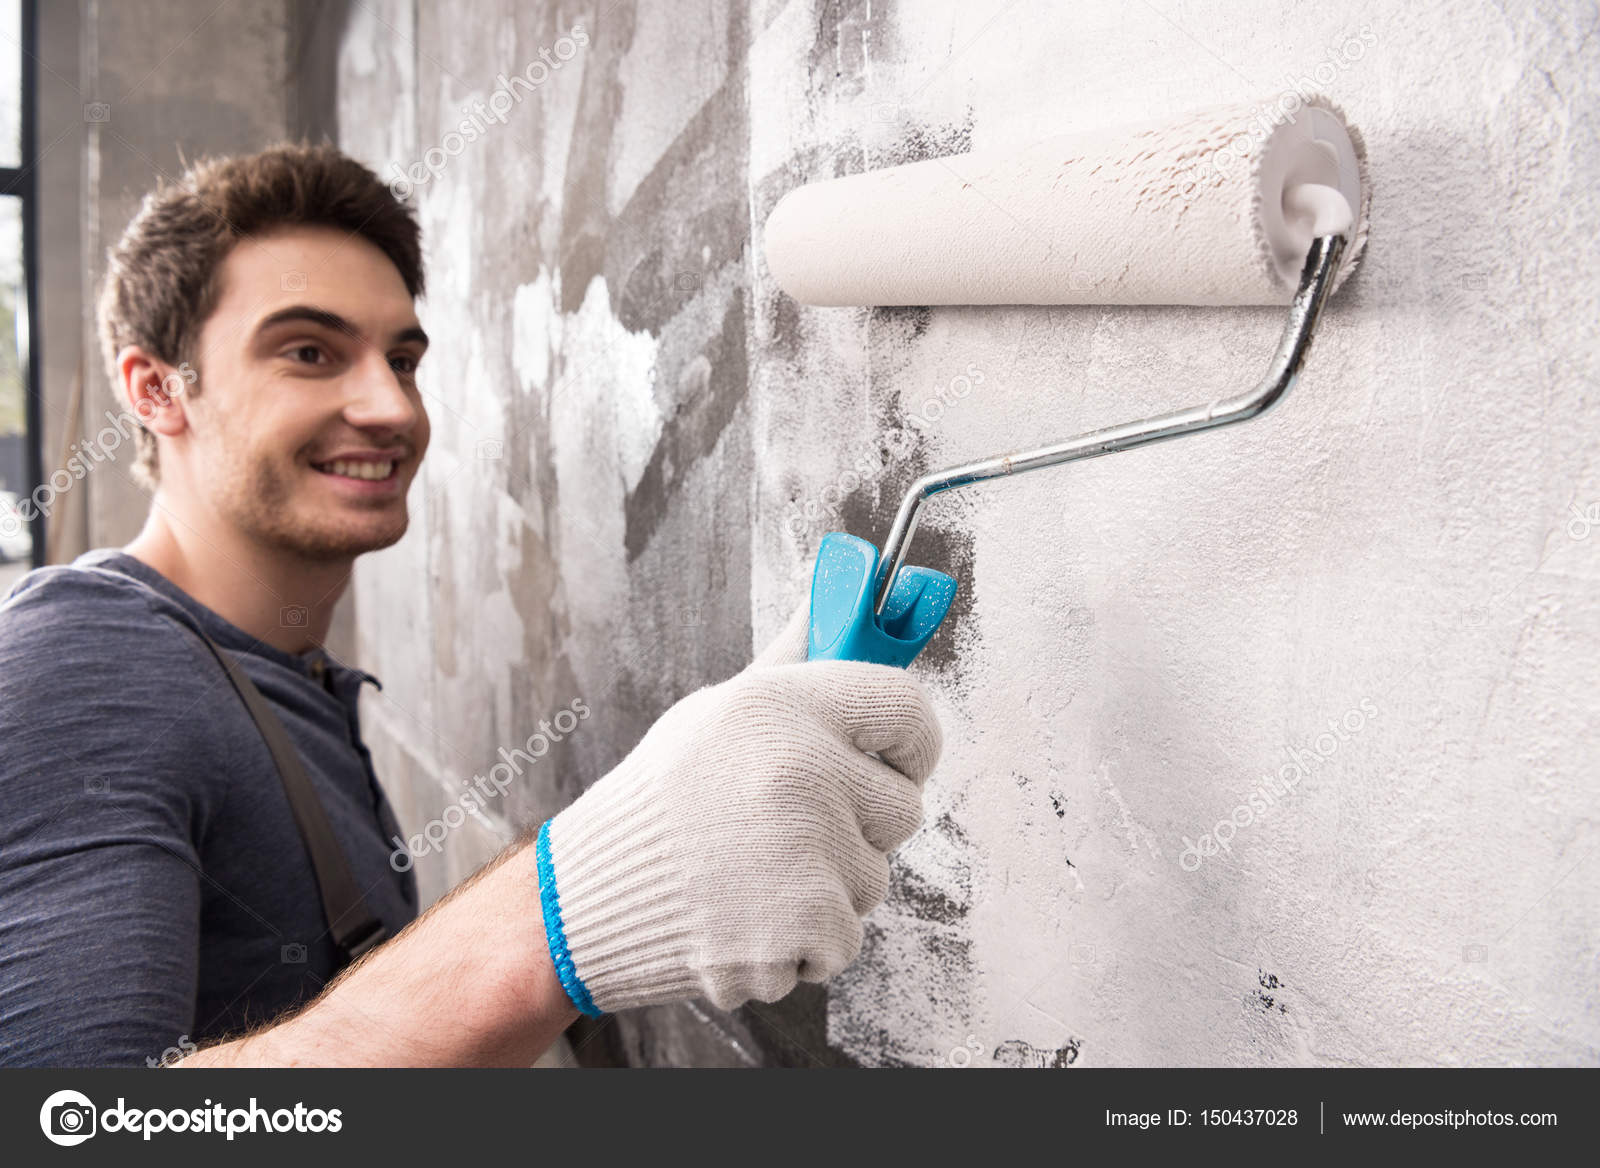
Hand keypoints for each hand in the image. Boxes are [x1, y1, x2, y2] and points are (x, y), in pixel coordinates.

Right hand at [534, 597, 942, 1012]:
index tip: (897, 760)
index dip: (914, 741)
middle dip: (862, 826)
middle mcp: (803, 771)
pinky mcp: (806, 926)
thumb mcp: (718, 713)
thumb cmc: (661, 803)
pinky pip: (847, 938)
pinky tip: (747, 920)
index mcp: (783, 707)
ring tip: (753, 875)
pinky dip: (805, 944)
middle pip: (905, 806)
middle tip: (790, 829)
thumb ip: (792, 664)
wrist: (588, 897)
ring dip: (828, 888)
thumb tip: (832, 601)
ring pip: (874, 878)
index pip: (908, 708)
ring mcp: (808, 853)